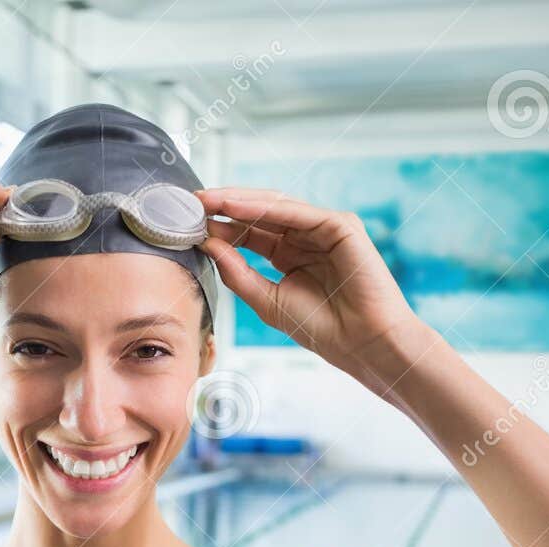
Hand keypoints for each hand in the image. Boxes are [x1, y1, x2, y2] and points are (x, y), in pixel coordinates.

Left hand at [196, 188, 423, 390]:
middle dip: (225, 206)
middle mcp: (305, 237)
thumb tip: (208, 244)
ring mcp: (324, 229)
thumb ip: (237, 272)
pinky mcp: (340, 225)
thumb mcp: (266, 300)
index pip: (249, 232)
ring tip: (207, 200)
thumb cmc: (321, 328)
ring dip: (239, 201)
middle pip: (259, 213)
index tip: (187, 222)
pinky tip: (235, 206)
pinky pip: (296, 211)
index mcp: (289, 255)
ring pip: (275, 206)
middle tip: (192, 201)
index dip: (220, 225)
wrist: (360, 343)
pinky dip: (264, 207)